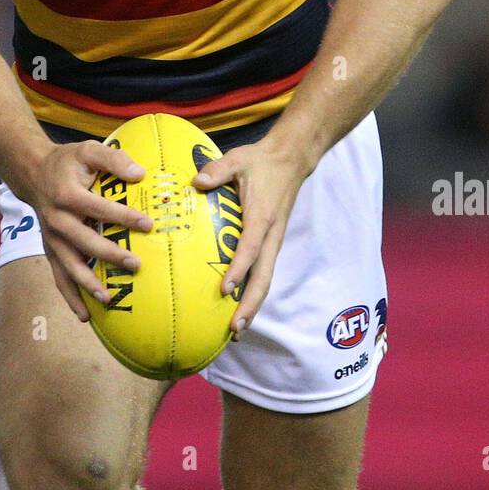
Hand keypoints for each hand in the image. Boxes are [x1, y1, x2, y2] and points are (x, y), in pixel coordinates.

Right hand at [20, 141, 151, 322]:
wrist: (32, 173)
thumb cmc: (67, 162)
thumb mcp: (88, 150)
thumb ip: (113, 158)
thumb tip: (139, 174)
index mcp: (66, 195)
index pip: (98, 208)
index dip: (123, 216)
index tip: (148, 225)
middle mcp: (56, 220)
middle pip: (83, 241)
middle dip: (109, 254)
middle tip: (136, 264)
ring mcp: (51, 238)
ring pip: (68, 265)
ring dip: (87, 283)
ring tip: (108, 299)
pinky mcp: (50, 250)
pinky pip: (59, 277)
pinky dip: (70, 297)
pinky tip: (85, 316)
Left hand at [192, 138, 308, 337]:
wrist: (291, 161)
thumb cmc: (260, 161)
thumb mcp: (238, 159)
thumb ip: (217, 170)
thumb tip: (197, 182)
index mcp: (262, 217)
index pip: (250, 248)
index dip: (239, 269)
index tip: (225, 289)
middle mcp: (271, 235)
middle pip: (264, 277)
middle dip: (250, 304)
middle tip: (234, 328)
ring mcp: (273, 242)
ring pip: (265, 280)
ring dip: (253, 305)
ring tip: (236, 330)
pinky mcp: (270, 243)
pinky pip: (263, 273)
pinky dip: (252, 293)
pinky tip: (238, 308)